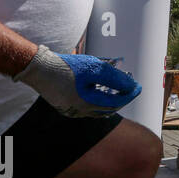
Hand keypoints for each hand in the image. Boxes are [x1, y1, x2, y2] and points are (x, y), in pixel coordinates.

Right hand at [14, 45, 142, 117]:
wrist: (39, 67)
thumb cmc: (67, 66)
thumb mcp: (95, 68)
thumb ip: (115, 77)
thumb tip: (132, 85)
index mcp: (87, 104)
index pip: (116, 102)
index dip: (129, 94)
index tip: (139, 87)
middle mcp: (79, 111)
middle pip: (107, 109)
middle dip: (121, 99)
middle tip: (130, 89)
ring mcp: (70, 111)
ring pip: (97, 111)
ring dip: (109, 102)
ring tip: (117, 91)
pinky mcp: (64, 107)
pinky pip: (86, 109)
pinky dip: (97, 102)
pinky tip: (100, 93)